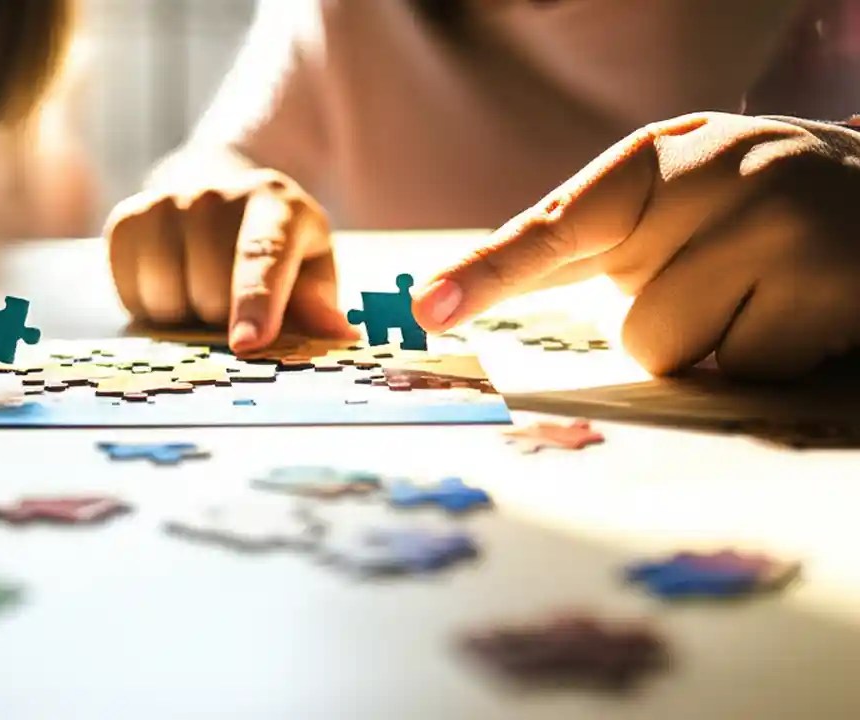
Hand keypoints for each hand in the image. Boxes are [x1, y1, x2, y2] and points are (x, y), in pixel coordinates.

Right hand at [105, 168, 354, 352]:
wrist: (216, 198)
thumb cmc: (275, 249)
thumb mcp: (308, 268)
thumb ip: (317, 302)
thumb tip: (338, 333)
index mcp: (276, 203)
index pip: (261, 255)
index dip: (255, 302)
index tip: (248, 344)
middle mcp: (216, 193)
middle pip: (210, 292)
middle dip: (223, 317)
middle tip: (233, 303)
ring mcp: (166, 201)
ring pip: (166, 297)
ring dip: (185, 313)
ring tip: (201, 290)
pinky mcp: (126, 219)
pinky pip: (130, 292)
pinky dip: (149, 305)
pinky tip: (171, 282)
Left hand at [412, 112, 859, 378]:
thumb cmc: (754, 212)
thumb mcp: (671, 201)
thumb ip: (585, 243)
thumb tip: (455, 294)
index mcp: (662, 159)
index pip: (562, 225)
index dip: (491, 270)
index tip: (430, 308)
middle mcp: (722, 178)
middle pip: (632, 329)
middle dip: (671, 329)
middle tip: (727, 284)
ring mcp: (784, 228)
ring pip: (686, 356)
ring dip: (718, 348)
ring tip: (767, 295)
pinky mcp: (833, 281)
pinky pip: (751, 372)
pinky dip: (771, 359)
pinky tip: (805, 310)